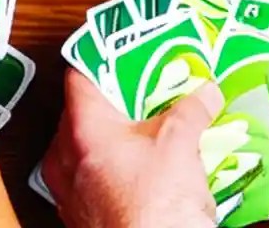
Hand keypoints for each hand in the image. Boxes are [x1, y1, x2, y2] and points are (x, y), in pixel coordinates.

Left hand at [42, 69, 222, 227]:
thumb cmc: (153, 207)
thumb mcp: (180, 144)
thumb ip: (191, 110)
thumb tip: (204, 94)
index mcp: (81, 128)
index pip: (79, 77)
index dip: (101, 62)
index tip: (120, 56)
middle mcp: (63, 156)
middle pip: (81, 113)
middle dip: (113, 105)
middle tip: (143, 97)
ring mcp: (67, 188)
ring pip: (84, 149)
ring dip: (112, 141)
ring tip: (147, 137)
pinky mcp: (78, 214)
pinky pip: (89, 180)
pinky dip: (111, 172)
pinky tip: (141, 175)